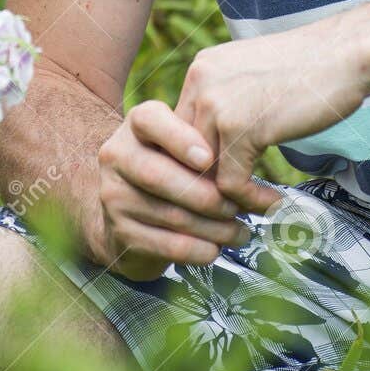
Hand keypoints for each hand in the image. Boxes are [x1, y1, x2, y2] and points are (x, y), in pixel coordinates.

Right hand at [88, 99, 282, 281]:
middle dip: (208, 196)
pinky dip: (198, 250)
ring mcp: (113, 195)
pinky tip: (216, 250)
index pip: (150, 120)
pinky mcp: (120, 232)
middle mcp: (116, 155)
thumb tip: (256, 155)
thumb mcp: (182, 148)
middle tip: (240, 208)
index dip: (180, 139)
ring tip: (240, 232)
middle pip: (160, 175)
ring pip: (170, 214)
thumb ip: (208, 145)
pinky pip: (167, 244)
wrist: (128, 215)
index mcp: (135, 125)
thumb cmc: (172, 171)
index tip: (208, 158)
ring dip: (213, 228)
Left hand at [174, 20, 369, 202]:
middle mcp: (200, 83)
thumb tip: (217, 151)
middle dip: (208, 184)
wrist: (346, 54)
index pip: (179, 130)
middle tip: (235, 205)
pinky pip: (231, 183)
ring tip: (257, 206)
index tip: (222, 184)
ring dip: (230, 199)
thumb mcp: (253, 80)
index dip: (199, 163)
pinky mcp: (239, 128)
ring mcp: (216, 104)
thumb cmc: (311, 70)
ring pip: (204, 173)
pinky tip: (275, 202)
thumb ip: (229, 107)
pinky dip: (251, 201)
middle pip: (184, 152)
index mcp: (202, 70)